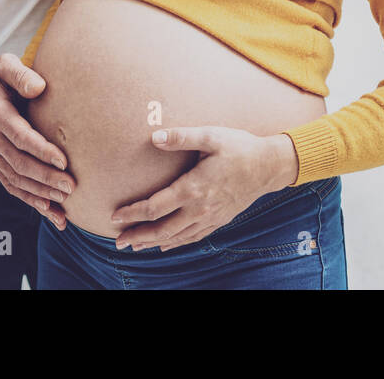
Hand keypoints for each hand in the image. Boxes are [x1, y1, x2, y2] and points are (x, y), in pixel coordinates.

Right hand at [0, 53, 74, 230]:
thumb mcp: (4, 65)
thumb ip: (21, 74)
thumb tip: (40, 88)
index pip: (20, 136)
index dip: (41, 150)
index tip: (63, 161)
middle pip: (20, 163)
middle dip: (46, 178)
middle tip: (71, 187)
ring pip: (16, 180)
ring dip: (40, 195)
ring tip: (64, 205)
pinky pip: (11, 186)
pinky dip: (30, 201)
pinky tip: (50, 212)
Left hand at [109, 127, 296, 251]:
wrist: (269, 166)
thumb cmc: (239, 147)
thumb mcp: (211, 136)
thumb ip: (181, 137)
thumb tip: (154, 137)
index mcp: (194, 188)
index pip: (155, 207)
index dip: (133, 213)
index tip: (114, 216)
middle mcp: (200, 208)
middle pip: (162, 229)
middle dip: (138, 236)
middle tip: (117, 242)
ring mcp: (210, 217)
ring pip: (177, 237)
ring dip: (153, 243)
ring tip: (134, 246)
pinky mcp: (219, 220)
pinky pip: (193, 238)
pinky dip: (176, 243)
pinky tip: (165, 245)